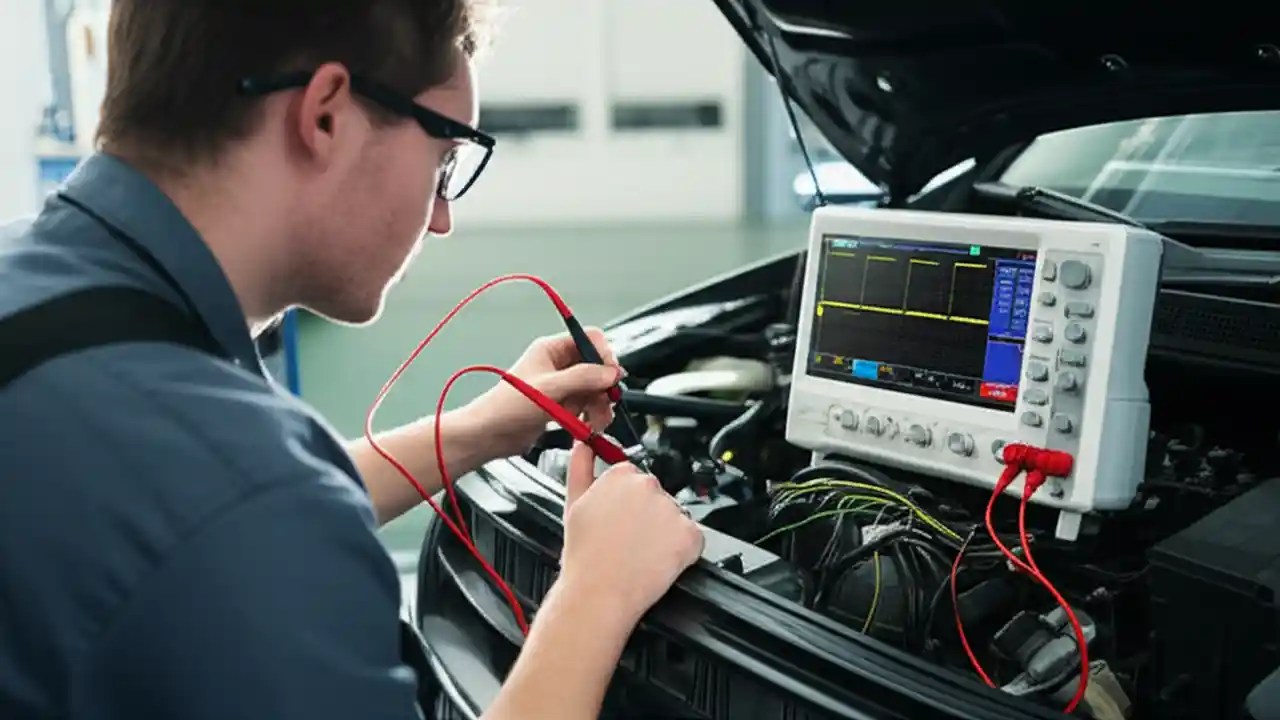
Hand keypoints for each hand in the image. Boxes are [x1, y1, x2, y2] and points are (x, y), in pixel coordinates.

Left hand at [462, 328, 623, 460]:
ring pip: (595, 390)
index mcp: (552, 349)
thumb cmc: (508, 406)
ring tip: (594, 421)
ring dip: (599, 406)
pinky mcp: (562, 406)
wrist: (491, 435)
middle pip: (596, 367)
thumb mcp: (551, 388)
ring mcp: (561, 386)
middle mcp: (558, 365)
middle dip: (603, 387)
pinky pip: (587, 406)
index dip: (604, 355)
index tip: (612, 375)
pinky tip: (586, 426)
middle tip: (606, 401)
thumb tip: (612, 372)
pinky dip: (591, 417)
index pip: (590, 339)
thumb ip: (584, 378)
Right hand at [556, 441, 703, 625]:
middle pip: (657, 498)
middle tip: (629, 541)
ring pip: (674, 519)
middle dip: (648, 517)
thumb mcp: (573, 503)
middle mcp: (650, 486)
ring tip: (640, 554)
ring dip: (664, 535)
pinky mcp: (690, 535)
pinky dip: (682, 553)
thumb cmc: (584, 555)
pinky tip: (658, 563)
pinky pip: (692, 540)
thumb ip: (581, 466)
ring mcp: (672, 510)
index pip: (635, 480)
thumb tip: (582, 445)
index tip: (620, 521)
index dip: (627, 505)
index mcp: (622, 474)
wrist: (598, 594)